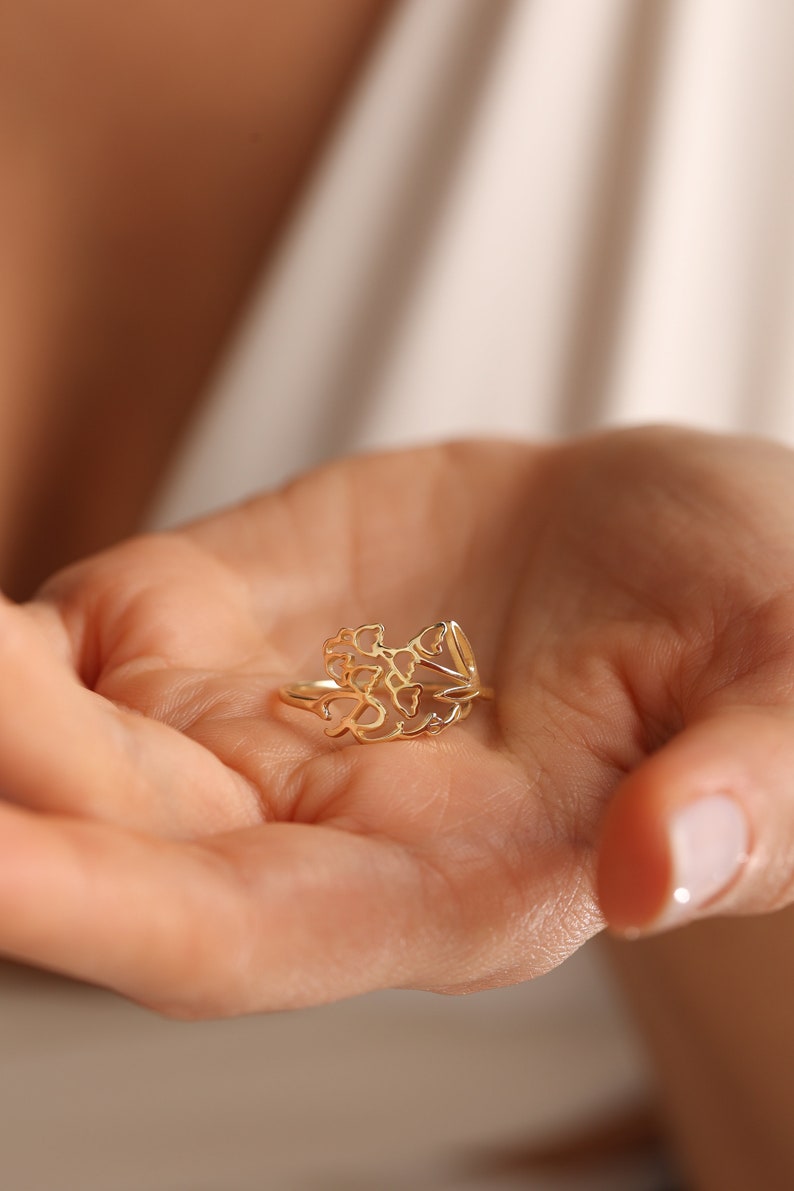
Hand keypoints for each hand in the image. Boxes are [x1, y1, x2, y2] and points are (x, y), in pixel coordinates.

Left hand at [1, 427, 791, 1016]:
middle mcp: (326, 829)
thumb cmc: (757, 624)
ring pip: (69, 745)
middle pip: (115, 844)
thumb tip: (659, 872)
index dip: (102, 908)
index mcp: (458, 885)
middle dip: (4, 786)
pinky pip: (74, 650)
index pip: (244, 934)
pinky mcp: (227, 626)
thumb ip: (746, 791)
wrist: (676, 537)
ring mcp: (258, 726)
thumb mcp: (790, 700)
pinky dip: (4, 644)